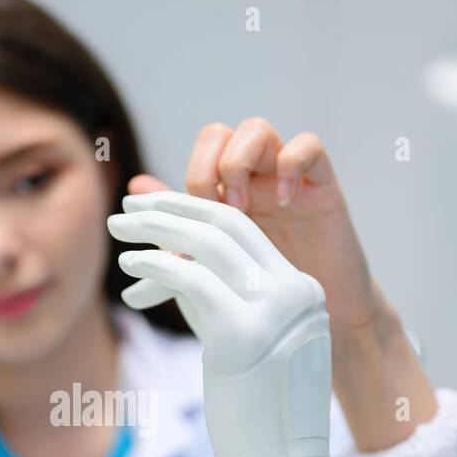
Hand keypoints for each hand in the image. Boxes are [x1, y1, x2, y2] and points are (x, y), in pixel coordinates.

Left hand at [107, 190, 339, 456]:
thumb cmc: (259, 417)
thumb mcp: (240, 342)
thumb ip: (211, 297)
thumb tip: (168, 259)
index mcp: (303, 291)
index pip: (244, 231)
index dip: (193, 210)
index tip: (153, 207)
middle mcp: (295, 293)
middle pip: (226, 226)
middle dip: (171, 209)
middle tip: (128, 205)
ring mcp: (272, 311)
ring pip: (206, 244)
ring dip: (154, 228)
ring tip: (118, 227)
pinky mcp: (242, 334)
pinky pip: (189, 280)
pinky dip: (154, 267)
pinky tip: (128, 266)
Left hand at [127, 119, 383, 336]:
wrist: (320, 327)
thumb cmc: (260, 302)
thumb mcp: (209, 271)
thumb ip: (176, 233)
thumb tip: (133, 192)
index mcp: (223, 198)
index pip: (189, 165)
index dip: (173, 186)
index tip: (158, 222)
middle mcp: (252, 181)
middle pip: (217, 136)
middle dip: (202, 170)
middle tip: (204, 211)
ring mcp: (287, 181)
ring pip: (256, 130)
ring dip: (237, 163)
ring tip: (238, 206)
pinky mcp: (323, 188)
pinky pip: (309, 146)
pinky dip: (291, 163)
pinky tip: (280, 201)